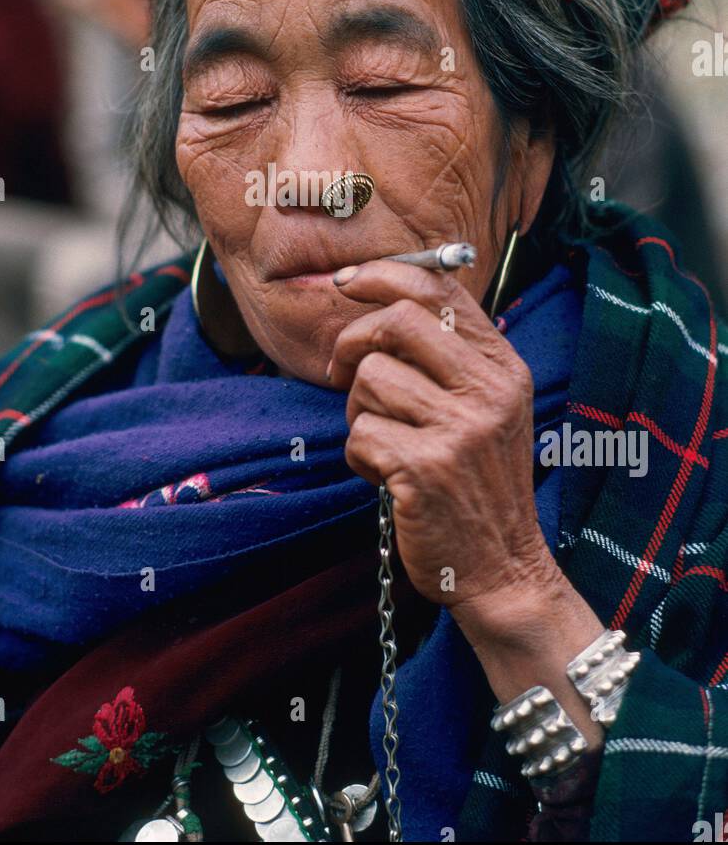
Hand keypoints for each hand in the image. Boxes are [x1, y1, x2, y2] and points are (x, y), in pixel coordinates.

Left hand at [327, 258, 557, 608]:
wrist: (503, 569)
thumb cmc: (477, 483)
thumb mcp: (486, 409)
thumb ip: (449, 357)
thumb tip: (384, 300)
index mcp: (503, 366)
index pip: (439, 291)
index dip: (382, 275)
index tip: (346, 282)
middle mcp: (489, 391)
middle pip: (396, 322)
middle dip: (352, 342)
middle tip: (340, 371)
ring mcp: (461, 429)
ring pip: (369, 380)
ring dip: (358, 413)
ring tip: (383, 443)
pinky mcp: (427, 468)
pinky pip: (361, 435)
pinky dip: (359, 457)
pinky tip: (383, 476)